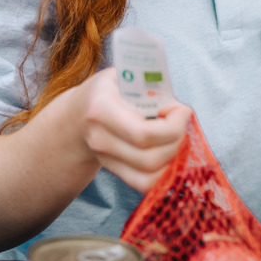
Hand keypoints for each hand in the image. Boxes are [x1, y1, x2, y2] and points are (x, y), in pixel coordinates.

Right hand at [73, 69, 191, 192]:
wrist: (78, 116)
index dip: (173, 126)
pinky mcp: (114, 172)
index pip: (144, 133)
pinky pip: (146, 184)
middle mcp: (99, 138)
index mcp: (101, 108)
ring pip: (150, 176)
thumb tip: (179, 110)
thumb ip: (151, 87)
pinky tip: (171, 153)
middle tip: (181, 123)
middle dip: (177, 141)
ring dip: (174, 158)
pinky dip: (165, 173)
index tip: (182, 110)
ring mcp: (105, 159)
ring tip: (175, 137)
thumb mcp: (126, 76)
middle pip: (150, 158)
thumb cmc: (110, 91)